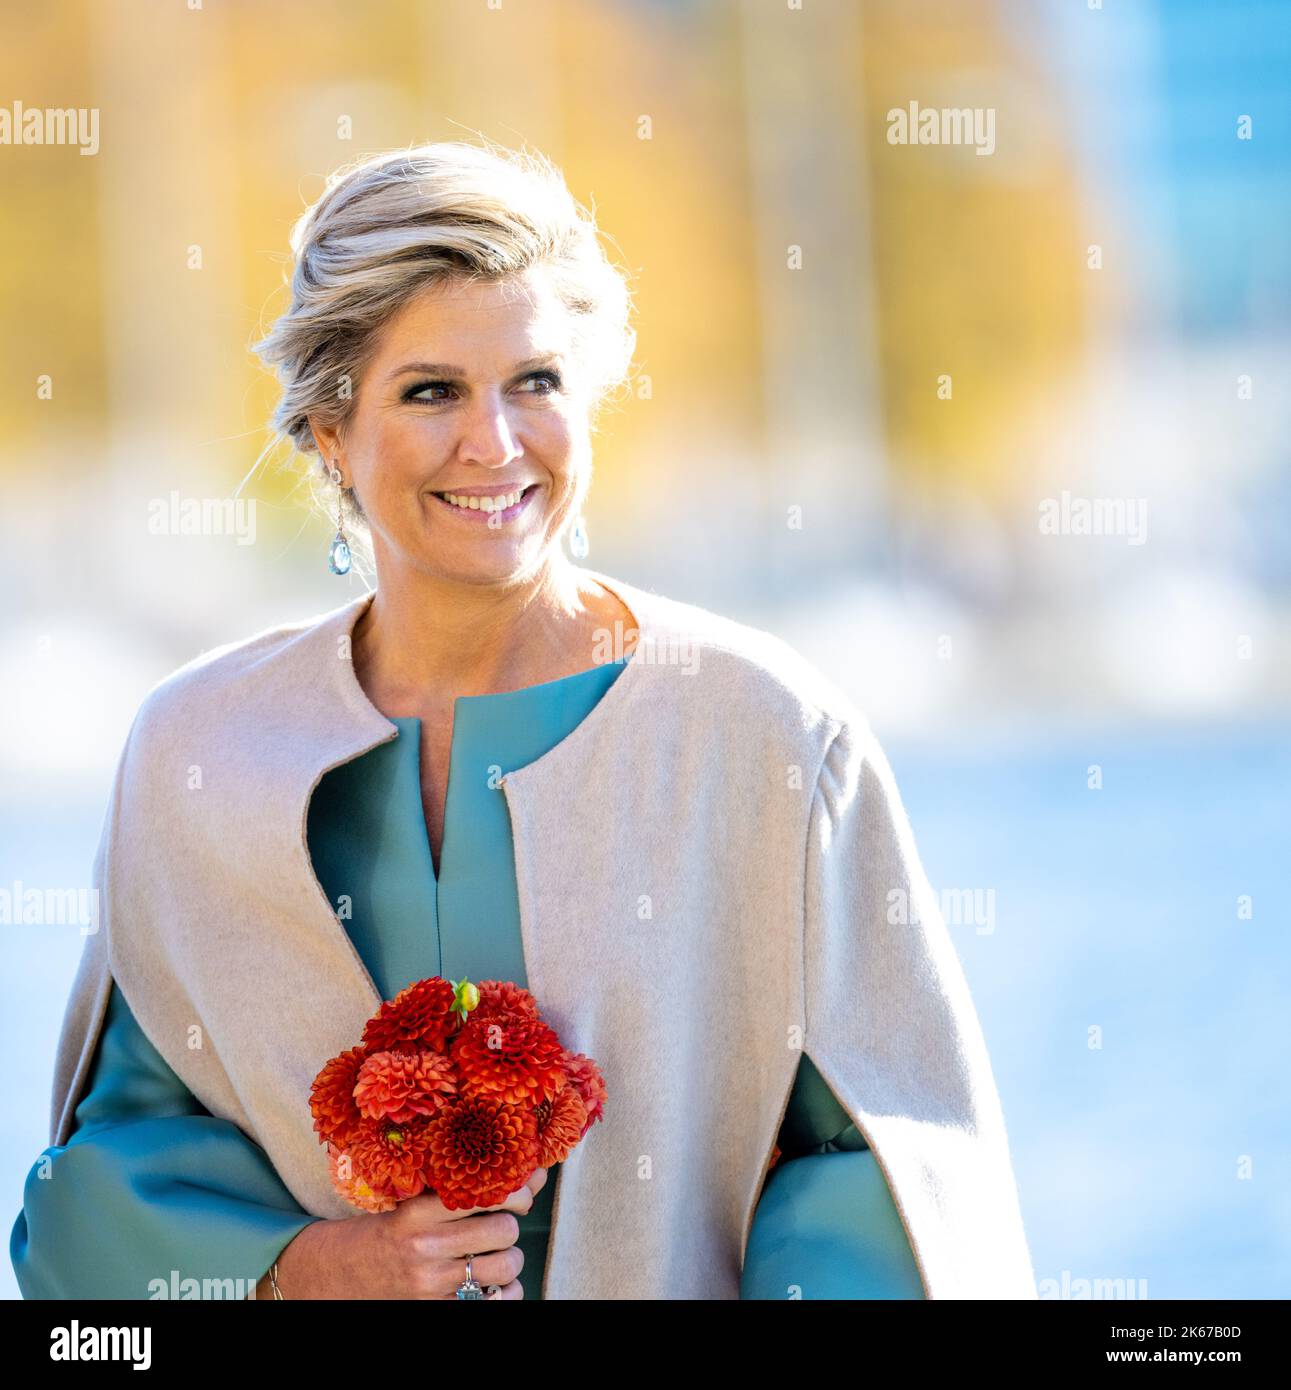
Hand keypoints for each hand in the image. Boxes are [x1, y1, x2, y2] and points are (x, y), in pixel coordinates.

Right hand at [255, 1166, 548, 1299]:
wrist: (337, 1274)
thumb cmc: (386, 1230)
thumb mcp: (414, 1201)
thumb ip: (465, 1187)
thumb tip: (536, 1174)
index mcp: (418, 1210)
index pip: (487, 1192)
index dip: (516, 1190)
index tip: (518, 1192)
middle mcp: (425, 1246)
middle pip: (503, 1230)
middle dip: (511, 1225)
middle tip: (503, 1224)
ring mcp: (430, 1283)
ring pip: (506, 1266)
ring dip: (510, 1260)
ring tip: (496, 1254)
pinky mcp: (434, 1310)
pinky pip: (494, 1302)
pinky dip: (505, 1293)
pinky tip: (492, 1285)